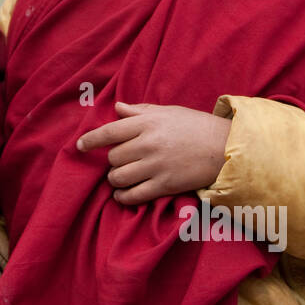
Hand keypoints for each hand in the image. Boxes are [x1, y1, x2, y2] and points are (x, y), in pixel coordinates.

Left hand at [77, 102, 230, 204]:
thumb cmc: (196, 126)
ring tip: (120, 179)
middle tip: (121, 162)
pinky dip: (123, 197)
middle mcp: (147, 144)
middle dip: (113, 161)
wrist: (226, 148)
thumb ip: (140, 111)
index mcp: (147, 123)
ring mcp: (155, 166)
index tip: (79, 146)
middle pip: (113, 157)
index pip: (109, 132)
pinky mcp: (164, 185)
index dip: (90, 140)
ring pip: (118, 177)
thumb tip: (117, 107)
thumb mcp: (168, 112)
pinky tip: (123, 195)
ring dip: (115, 180)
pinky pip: (134, 195)